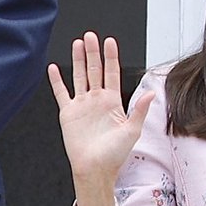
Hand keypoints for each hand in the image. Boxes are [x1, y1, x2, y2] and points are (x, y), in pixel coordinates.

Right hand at [48, 32, 155, 190]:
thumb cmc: (114, 155)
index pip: (112, 74)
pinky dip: (57, 81)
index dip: (111, 57)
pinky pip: (61, 93)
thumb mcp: (132, 131)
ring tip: (77, 43)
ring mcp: (82, 105)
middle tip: (90, 36)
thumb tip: (152, 93)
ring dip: (78, 60)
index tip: (110, 41)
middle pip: (95, 70)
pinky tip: (53, 68)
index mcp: (113, 103)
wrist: (95, 169)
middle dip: (93, 52)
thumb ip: (140, 110)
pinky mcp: (68, 113)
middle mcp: (97, 101)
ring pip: (79, 76)